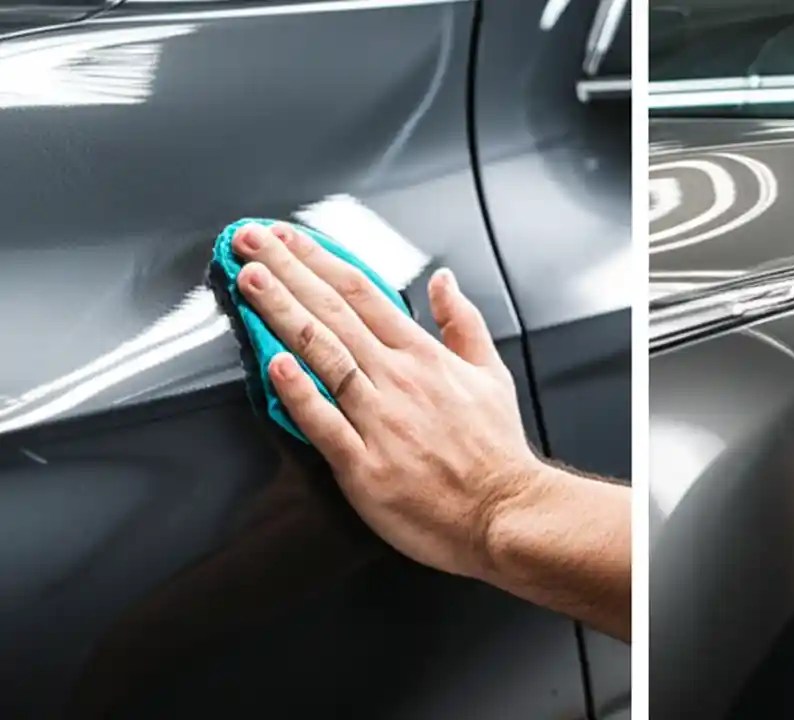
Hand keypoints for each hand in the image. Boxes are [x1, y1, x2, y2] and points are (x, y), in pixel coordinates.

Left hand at [232, 221, 540, 580]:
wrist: (505, 512)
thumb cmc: (496, 451)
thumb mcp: (491, 373)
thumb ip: (463, 323)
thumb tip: (444, 281)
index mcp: (423, 356)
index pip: (362, 293)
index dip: (319, 261)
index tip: (287, 238)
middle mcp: (398, 380)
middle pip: (333, 313)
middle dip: (287, 271)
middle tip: (249, 240)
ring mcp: (379, 421)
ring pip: (323, 355)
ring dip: (282, 313)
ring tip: (249, 280)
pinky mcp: (364, 466)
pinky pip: (324, 423)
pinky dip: (299, 393)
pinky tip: (274, 363)